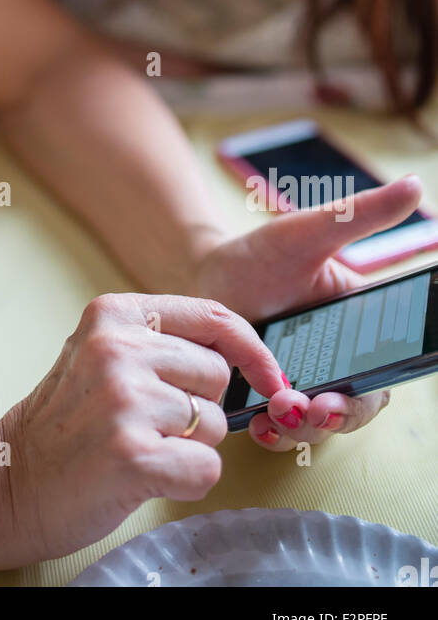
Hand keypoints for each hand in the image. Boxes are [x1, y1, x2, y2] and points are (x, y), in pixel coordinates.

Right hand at [0, 292, 283, 566]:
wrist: (9, 481)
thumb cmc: (67, 424)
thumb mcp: (102, 355)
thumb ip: (161, 343)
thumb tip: (247, 358)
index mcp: (114, 314)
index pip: (213, 316)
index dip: (253, 350)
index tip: (272, 377)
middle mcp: (117, 348)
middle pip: (217, 375)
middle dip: (199, 408)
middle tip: (149, 426)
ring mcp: (123, 399)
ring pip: (214, 425)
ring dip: (188, 448)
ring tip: (137, 449)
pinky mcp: (131, 453)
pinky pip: (206, 468)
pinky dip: (185, 482)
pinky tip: (143, 477)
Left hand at [192, 175, 421, 449]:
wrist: (206, 270)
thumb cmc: (264, 250)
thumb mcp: (311, 229)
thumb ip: (361, 214)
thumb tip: (413, 183)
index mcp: (355, 332)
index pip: (381, 373)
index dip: (372, 392)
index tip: (356, 389)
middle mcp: (332, 365)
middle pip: (351, 410)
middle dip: (337, 417)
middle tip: (313, 407)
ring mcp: (296, 386)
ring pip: (314, 427)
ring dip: (303, 429)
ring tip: (280, 413)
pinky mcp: (261, 399)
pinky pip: (276, 431)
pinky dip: (272, 436)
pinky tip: (259, 428)